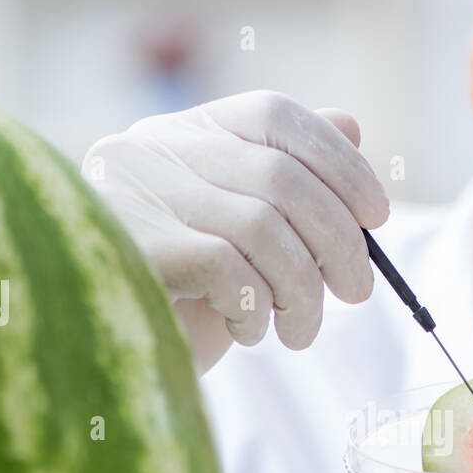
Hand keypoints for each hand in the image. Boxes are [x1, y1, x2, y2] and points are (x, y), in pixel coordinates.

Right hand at [82, 90, 389, 372]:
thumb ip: (285, 180)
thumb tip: (350, 125)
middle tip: (356, 292)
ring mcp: (135, 196)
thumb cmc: (175, 296)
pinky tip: (250, 333)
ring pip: (263, 228)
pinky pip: (228, 271)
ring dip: (302, 290)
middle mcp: (152, 150)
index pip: (275, 115)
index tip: (375, 216)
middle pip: (281, 177)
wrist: (97, 357)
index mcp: (182, 134)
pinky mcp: (133, 250)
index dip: (339, 163)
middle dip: (338, 241)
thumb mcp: (237, 237)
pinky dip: (256, 309)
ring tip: (301, 330)